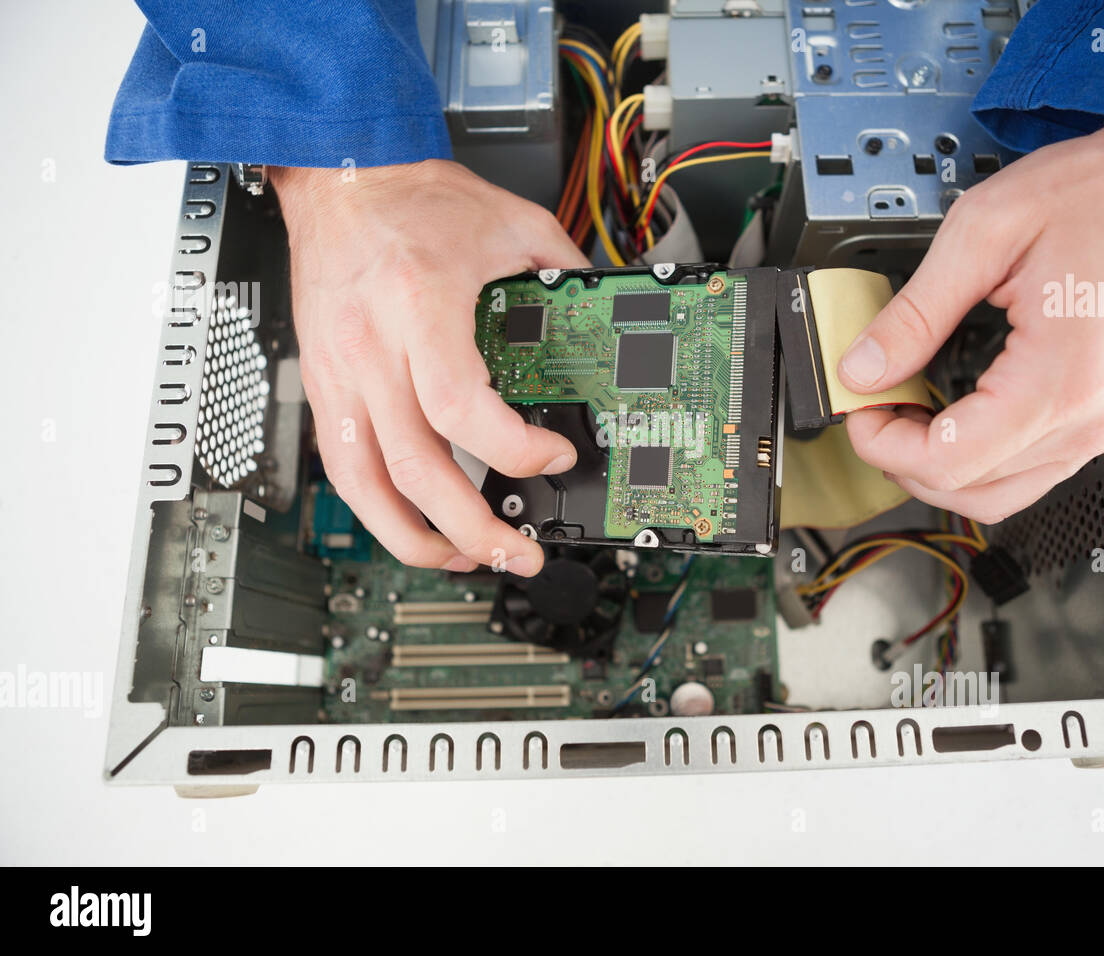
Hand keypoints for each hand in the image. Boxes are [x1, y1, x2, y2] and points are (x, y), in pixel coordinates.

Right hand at [271, 160, 589, 573]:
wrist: (339, 178)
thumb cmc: (413, 197)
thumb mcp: (509, 220)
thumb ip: (564, 269)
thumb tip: (606, 310)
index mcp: (421, 306)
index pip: (460, 406)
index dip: (512, 449)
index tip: (554, 454)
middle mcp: (373, 349)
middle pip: (417, 468)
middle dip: (473, 528)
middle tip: (518, 551)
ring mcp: (340, 375)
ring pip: (369, 486)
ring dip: (419, 539)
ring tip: (467, 560)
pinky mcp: (324, 387)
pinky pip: (343, 468)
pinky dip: (378, 513)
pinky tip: (413, 531)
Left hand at [837, 119, 1103, 523]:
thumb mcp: (986, 231)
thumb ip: (916, 310)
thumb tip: (864, 366)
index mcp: (1061, 379)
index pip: (948, 462)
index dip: (882, 445)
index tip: (858, 407)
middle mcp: (1090, 418)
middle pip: (970, 491)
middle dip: (903, 458)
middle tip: (875, 404)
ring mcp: (1103, 423)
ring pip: (1000, 494)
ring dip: (940, 465)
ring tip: (908, 409)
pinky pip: (1030, 468)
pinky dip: (979, 456)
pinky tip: (952, 409)